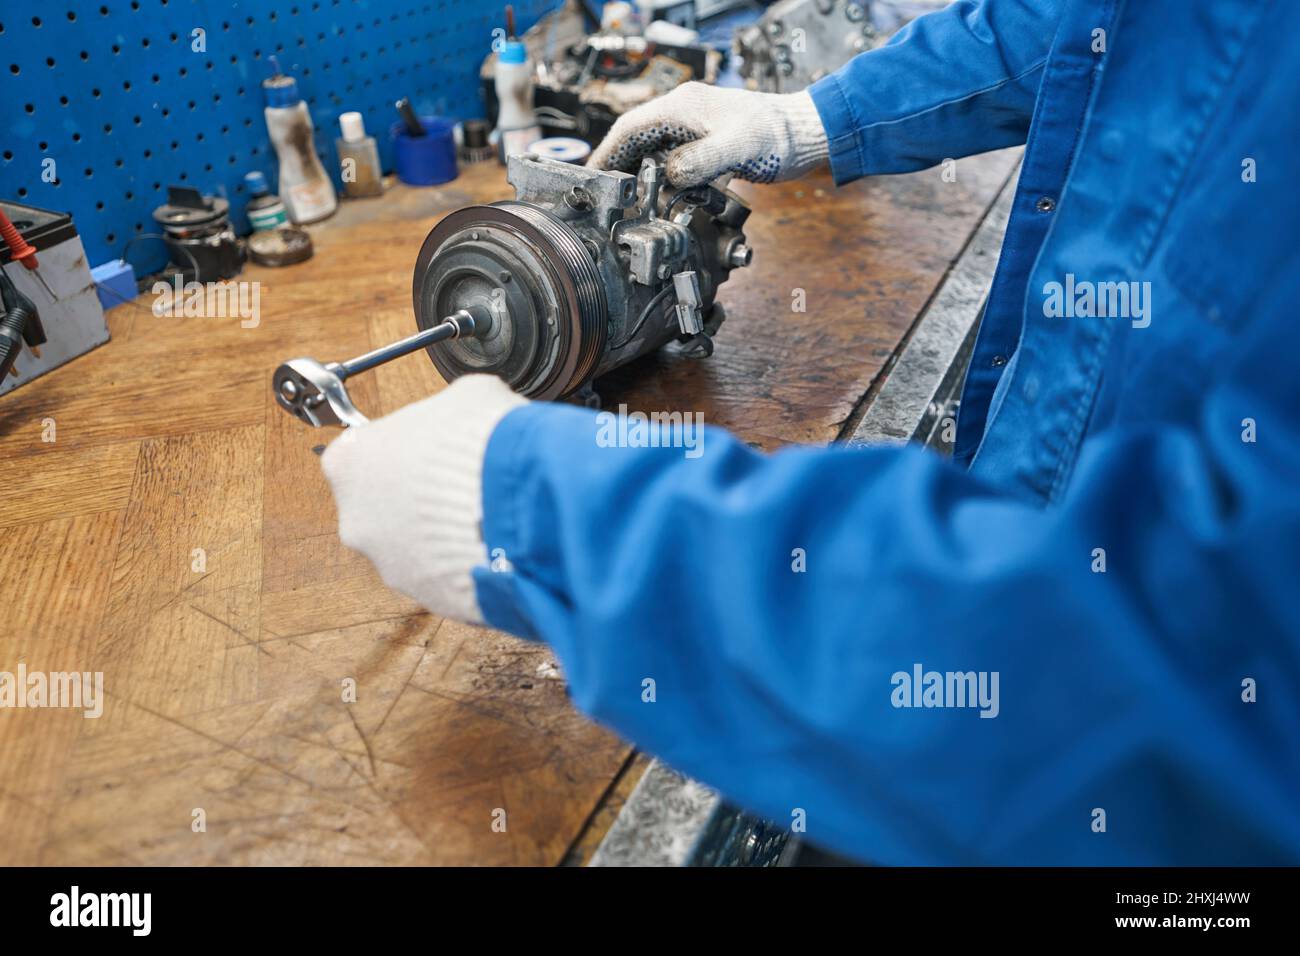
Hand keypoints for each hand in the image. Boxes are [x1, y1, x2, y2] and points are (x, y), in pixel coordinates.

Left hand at [321, 375, 527, 623]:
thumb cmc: (480, 443)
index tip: (427, 446)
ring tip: (484, 510)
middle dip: (417, 495)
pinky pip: (444, 575)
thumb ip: (445, 410)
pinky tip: (493, 539)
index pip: (361, 452)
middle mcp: (356, 520)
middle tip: (458, 480)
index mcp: (349, 463)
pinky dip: (464, 561)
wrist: (520, 505)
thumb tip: (460, 415)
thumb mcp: (466, 397)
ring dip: (440, 532)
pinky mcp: (427, 597)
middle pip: (382, 505)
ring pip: (412, 544)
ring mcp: (389, 564)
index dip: (400, 447)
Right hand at [588, 82, 828, 186]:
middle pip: (636, 140)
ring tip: (625, 202)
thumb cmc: (778, 136)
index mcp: (683, 106)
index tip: (591, 176)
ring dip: (638, 175)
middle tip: (604, 197)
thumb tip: (669, 174)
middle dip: (618, 167)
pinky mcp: (706, 144)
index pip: (630, 127)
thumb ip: (700, 161)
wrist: (808, 134)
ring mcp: (695, 128)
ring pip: (652, 151)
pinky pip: (672, 161)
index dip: (607, 153)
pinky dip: (660, 179)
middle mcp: (684, 113)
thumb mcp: (737, 147)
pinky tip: (658, 198)